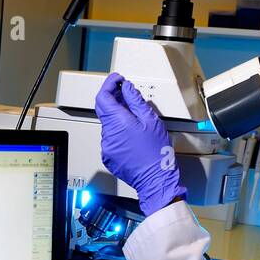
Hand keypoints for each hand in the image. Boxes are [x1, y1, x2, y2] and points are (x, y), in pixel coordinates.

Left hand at [94, 72, 186, 216]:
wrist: (155, 179)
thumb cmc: (156, 152)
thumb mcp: (150, 120)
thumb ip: (135, 101)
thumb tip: (126, 88)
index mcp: (118, 122)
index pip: (103, 97)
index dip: (109, 85)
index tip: (117, 80)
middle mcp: (108, 134)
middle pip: (104, 110)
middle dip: (114, 100)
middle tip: (126, 95)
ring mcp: (107, 147)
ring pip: (108, 125)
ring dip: (118, 119)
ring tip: (135, 120)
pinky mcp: (109, 156)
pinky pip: (110, 139)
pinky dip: (119, 133)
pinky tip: (132, 136)